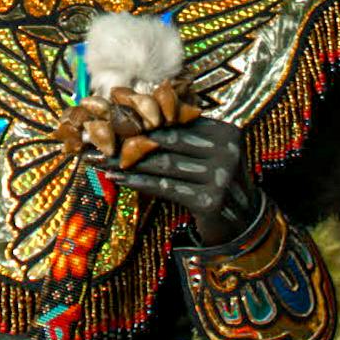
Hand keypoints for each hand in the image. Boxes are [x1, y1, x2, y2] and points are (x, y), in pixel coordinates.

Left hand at [106, 106, 262, 250]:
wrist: (240, 221)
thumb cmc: (215, 180)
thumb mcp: (209, 153)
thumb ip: (184, 135)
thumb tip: (133, 119)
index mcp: (226, 131)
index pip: (178, 122)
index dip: (144, 120)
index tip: (113, 118)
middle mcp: (226, 151)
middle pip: (168, 141)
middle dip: (131, 139)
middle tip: (99, 138)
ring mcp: (220, 177)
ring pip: (163, 164)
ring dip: (127, 161)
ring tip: (100, 158)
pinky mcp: (209, 201)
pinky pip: (164, 187)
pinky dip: (138, 181)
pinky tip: (117, 177)